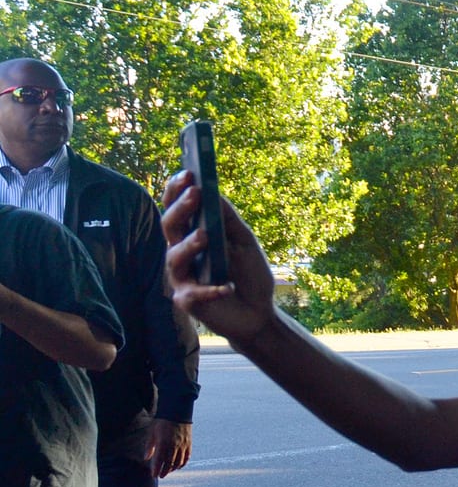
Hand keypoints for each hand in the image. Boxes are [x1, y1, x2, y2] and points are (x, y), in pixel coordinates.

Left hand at [145, 419, 191, 477]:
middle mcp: (174, 445)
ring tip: (168, 471)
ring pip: (179, 462)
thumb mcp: (152, 432)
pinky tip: (178, 466)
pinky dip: (183, 463)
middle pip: (169, 463)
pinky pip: (187, 457)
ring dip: (173, 468)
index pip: (159, 460)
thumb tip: (146, 458)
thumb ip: (149, 447)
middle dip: (164, 471)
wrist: (177, 412)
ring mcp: (183, 445)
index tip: (153, 475)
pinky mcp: (188, 444)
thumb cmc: (162, 422)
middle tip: (160, 476)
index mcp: (163, 443)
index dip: (156, 469)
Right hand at [161, 170, 278, 343]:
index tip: (188, 172)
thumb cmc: (249, 274)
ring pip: (174, 257)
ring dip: (189, 245)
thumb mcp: (245, 242)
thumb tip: (213, 192)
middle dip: (181, 208)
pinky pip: (194, 293)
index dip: (178, 190)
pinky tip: (227, 286)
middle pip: (170, 226)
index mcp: (191, 235)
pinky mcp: (188, 301)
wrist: (259, 313)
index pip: (178, 208)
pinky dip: (212, 289)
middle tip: (195, 193)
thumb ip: (228, 220)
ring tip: (204, 235)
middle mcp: (180, 252)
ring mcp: (181, 277)